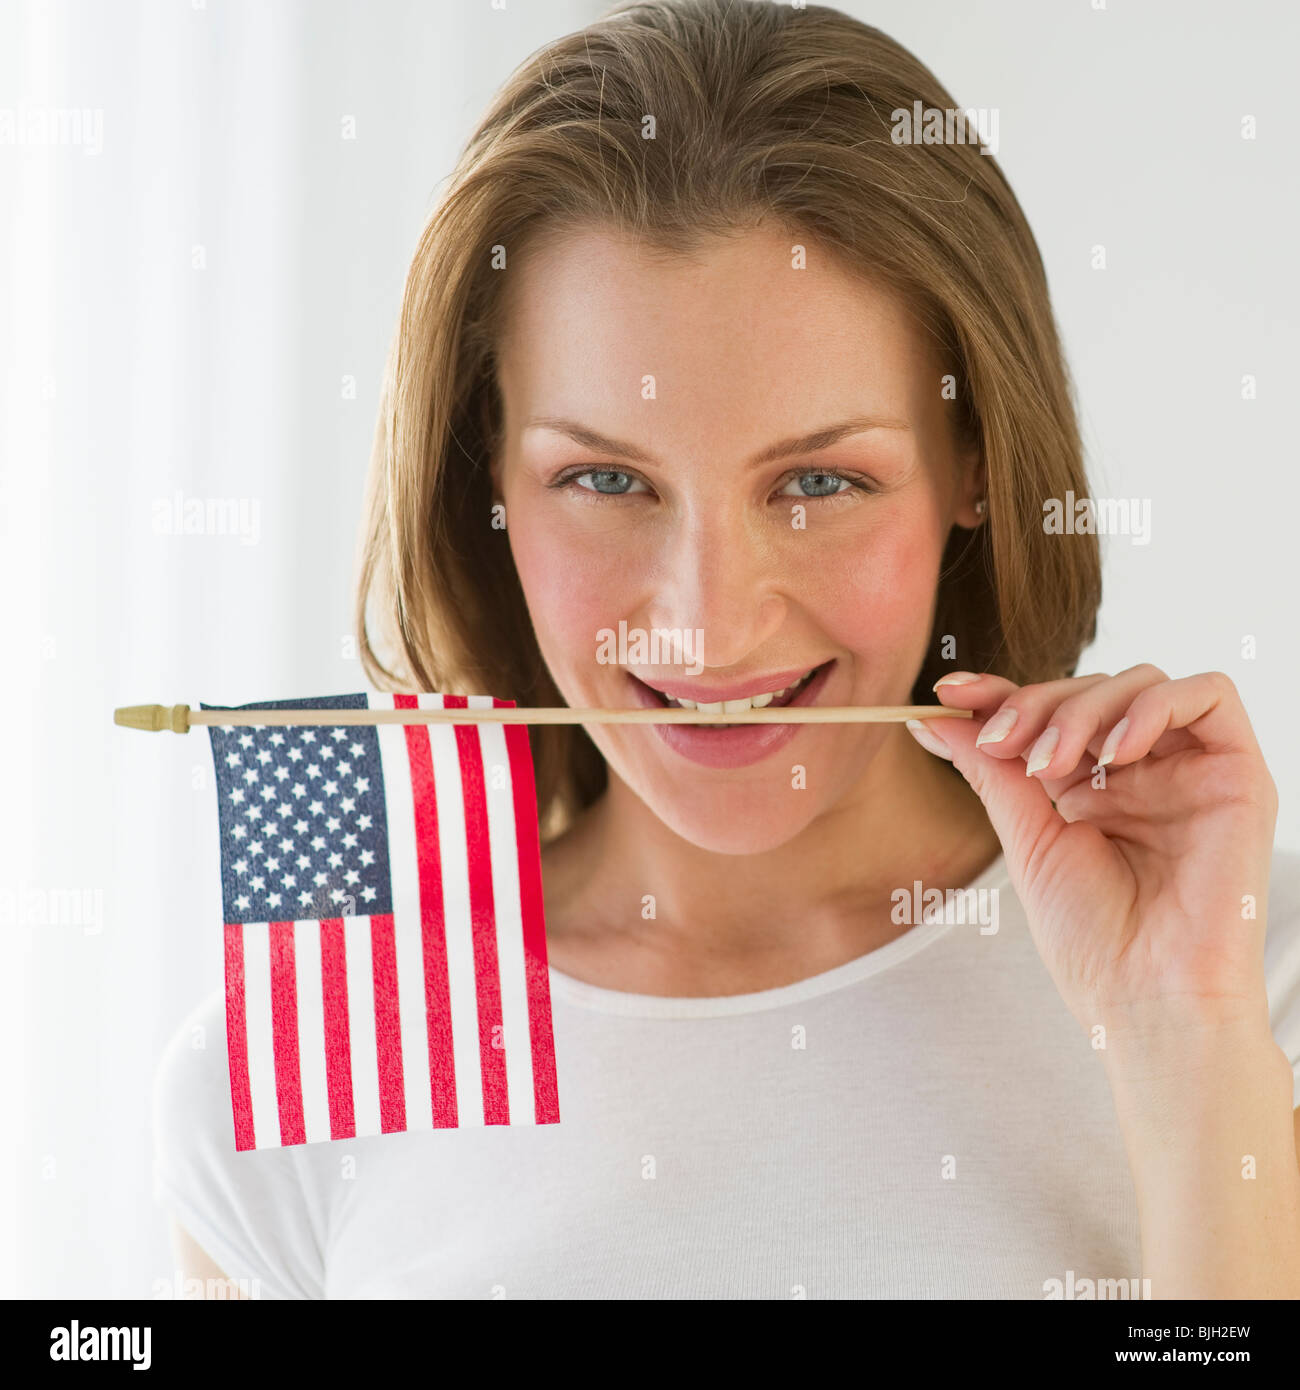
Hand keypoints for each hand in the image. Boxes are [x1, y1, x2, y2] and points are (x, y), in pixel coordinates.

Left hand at [910, 665, 1278, 1040]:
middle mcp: (1143, 771)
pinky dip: (1154, 706)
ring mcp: (1189, 769)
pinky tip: (1114, 753)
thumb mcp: (1026, 838)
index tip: (949, 691)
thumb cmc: (1091, 939)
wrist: (1148, 998)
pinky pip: (1210, 695)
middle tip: (1003, 744)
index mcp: (1091, 786)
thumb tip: (935, 715)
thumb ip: (990, 769)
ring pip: (1140, 682)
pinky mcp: (1238, 774)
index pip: (1049, 711)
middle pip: (1091, 688)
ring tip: (1051, 761)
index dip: (1000, 692)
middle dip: (1037, 704)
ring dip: (1083, 708)